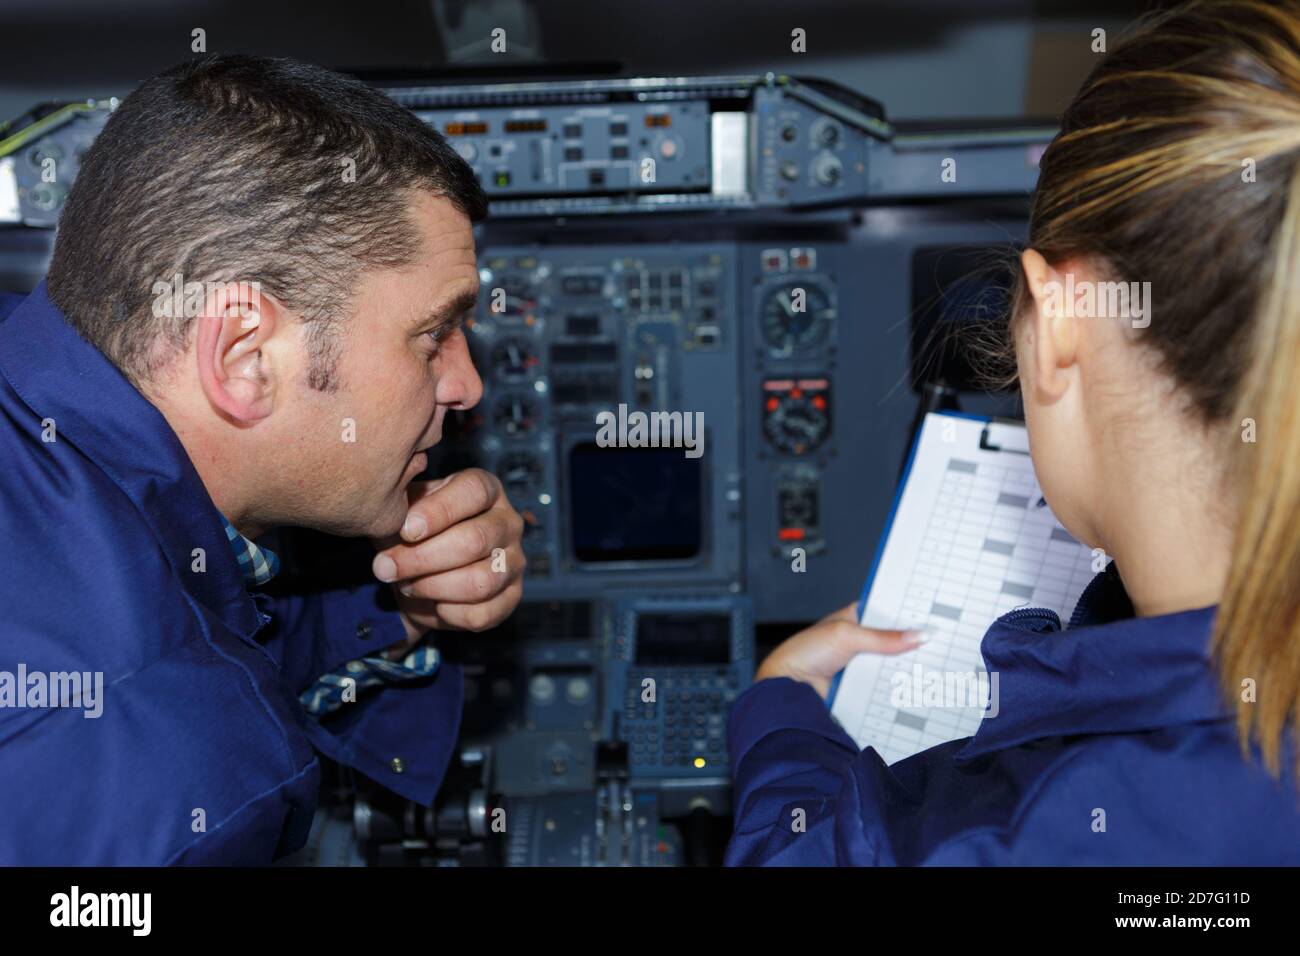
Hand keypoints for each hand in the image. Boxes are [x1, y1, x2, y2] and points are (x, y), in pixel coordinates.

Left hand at [371, 469, 525, 656]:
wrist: (416, 576)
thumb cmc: (412, 534)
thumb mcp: (403, 511)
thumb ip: (400, 507)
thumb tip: (392, 514)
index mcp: (487, 490)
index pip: (474, 491)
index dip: (438, 511)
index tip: (406, 530)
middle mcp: (508, 522)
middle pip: (475, 540)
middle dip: (422, 558)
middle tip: (385, 567)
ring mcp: (514, 562)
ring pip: (480, 581)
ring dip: (433, 587)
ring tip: (406, 585)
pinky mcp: (511, 598)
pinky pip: (482, 613)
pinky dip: (448, 613)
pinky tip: (431, 603)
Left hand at [754, 602, 924, 700]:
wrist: (788, 688)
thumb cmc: (805, 652)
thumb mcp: (846, 636)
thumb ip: (883, 637)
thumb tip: (918, 635)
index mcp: (856, 616)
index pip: (890, 611)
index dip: (911, 613)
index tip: (936, 616)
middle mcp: (861, 639)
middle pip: (895, 639)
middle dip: (913, 643)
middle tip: (941, 644)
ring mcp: (862, 663)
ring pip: (893, 663)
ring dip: (907, 666)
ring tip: (936, 666)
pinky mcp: (863, 685)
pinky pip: (885, 683)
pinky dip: (897, 685)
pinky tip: (915, 685)